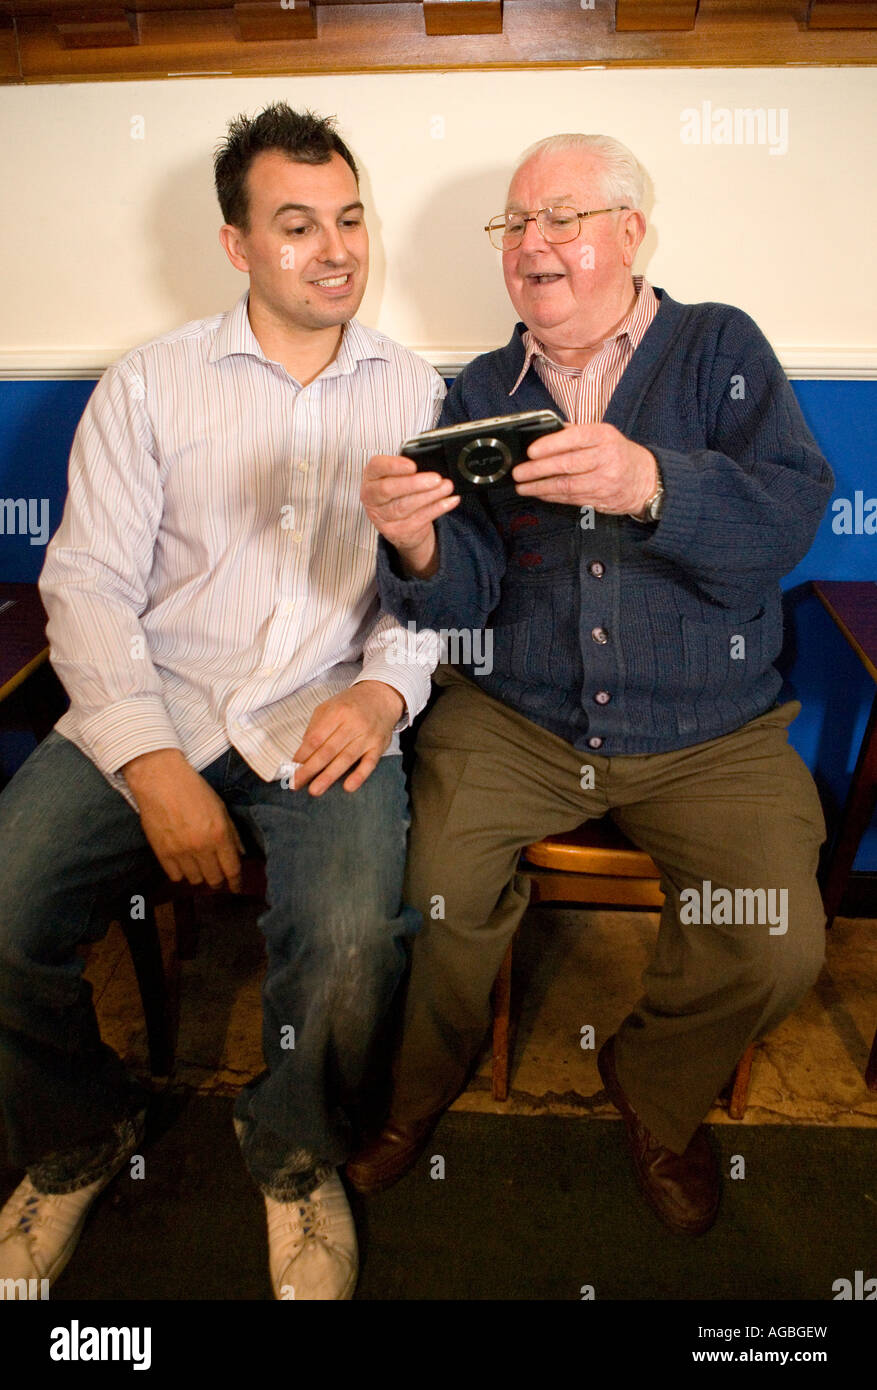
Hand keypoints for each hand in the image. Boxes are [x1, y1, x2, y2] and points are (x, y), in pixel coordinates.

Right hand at [122, 748, 245, 890]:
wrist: (160, 780)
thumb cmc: (193, 789)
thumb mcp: (220, 807)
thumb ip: (232, 833)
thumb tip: (241, 854)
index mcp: (219, 834)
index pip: (232, 869)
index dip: (236, 882)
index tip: (236, 887)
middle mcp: (201, 846)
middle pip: (214, 879)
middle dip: (219, 880)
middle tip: (218, 877)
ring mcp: (180, 852)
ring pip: (195, 880)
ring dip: (200, 877)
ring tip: (200, 867)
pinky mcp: (161, 852)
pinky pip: (175, 876)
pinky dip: (181, 874)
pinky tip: (184, 864)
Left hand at [291, 681, 405, 795]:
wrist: (381, 696)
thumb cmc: (350, 704)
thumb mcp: (329, 707)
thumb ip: (315, 727)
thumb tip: (303, 753)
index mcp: (337, 713)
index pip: (316, 737)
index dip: (303, 754)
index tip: (292, 768)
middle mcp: (352, 724)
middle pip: (328, 750)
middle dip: (310, 769)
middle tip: (296, 784)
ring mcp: (366, 737)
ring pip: (346, 759)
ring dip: (329, 776)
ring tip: (315, 790)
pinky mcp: (378, 747)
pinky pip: (369, 764)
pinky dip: (359, 776)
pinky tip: (348, 787)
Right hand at [361, 454, 460, 577]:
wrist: (401, 524)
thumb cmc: (400, 494)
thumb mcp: (399, 477)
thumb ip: (409, 470)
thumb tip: (432, 464)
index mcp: (372, 476)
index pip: (376, 467)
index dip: (394, 466)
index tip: (413, 465)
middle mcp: (372, 496)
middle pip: (388, 489)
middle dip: (414, 483)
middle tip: (435, 478)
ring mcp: (382, 516)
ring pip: (404, 506)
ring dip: (429, 496)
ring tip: (446, 487)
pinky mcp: (396, 531)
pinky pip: (418, 519)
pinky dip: (437, 508)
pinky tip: (449, 501)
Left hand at [512, 423, 657, 514]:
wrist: (645, 479)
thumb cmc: (617, 452)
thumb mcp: (603, 434)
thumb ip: (575, 432)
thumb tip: (543, 433)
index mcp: (604, 436)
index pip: (574, 438)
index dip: (550, 445)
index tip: (530, 451)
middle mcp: (606, 458)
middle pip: (567, 465)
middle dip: (538, 470)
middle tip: (519, 472)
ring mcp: (604, 481)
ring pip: (566, 485)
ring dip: (540, 487)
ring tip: (522, 486)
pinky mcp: (601, 499)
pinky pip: (570, 498)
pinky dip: (551, 496)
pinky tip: (538, 493)